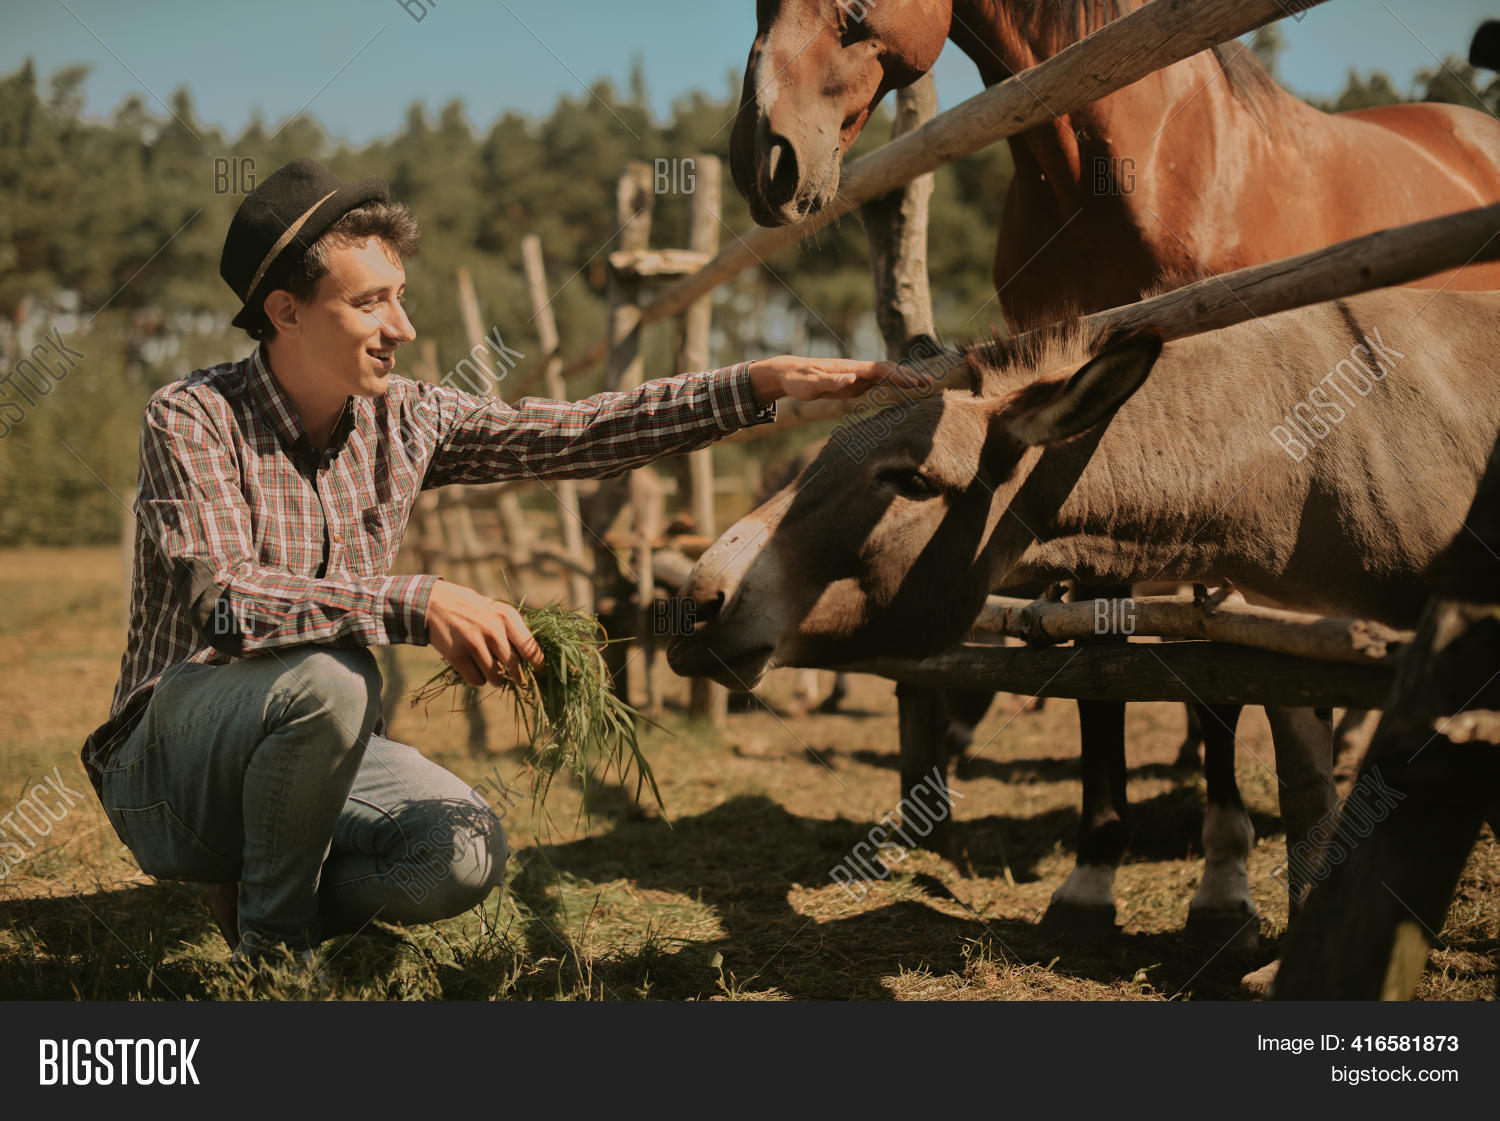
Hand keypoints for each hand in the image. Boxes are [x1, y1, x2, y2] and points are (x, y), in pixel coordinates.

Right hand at [424, 580, 543, 687]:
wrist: (436, 603)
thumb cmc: (474, 610)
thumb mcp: (498, 611)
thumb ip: (515, 630)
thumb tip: (535, 658)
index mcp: (507, 617)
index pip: (530, 648)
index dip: (538, 664)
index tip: (539, 672)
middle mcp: (493, 629)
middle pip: (514, 667)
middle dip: (516, 676)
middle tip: (515, 677)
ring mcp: (474, 642)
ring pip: (496, 677)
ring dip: (497, 680)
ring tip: (494, 674)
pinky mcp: (457, 655)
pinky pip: (476, 680)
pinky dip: (478, 680)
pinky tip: (476, 670)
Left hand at [747, 355, 931, 403]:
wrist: (789, 374)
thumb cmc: (798, 379)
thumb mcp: (810, 383)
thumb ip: (831, 381)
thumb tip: (852, 379)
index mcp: (851, 368)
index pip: (882, 370)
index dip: (900, 375)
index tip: (916, 383)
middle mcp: (858, 371)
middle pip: (890, 370)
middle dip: (910, 377)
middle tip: (930, 385)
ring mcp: (858, 377)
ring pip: (888, 376)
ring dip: (906, 381)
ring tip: (926, 388)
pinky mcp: (855, 385)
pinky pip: (880, 385)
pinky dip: (895, 386)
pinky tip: (906, 393)